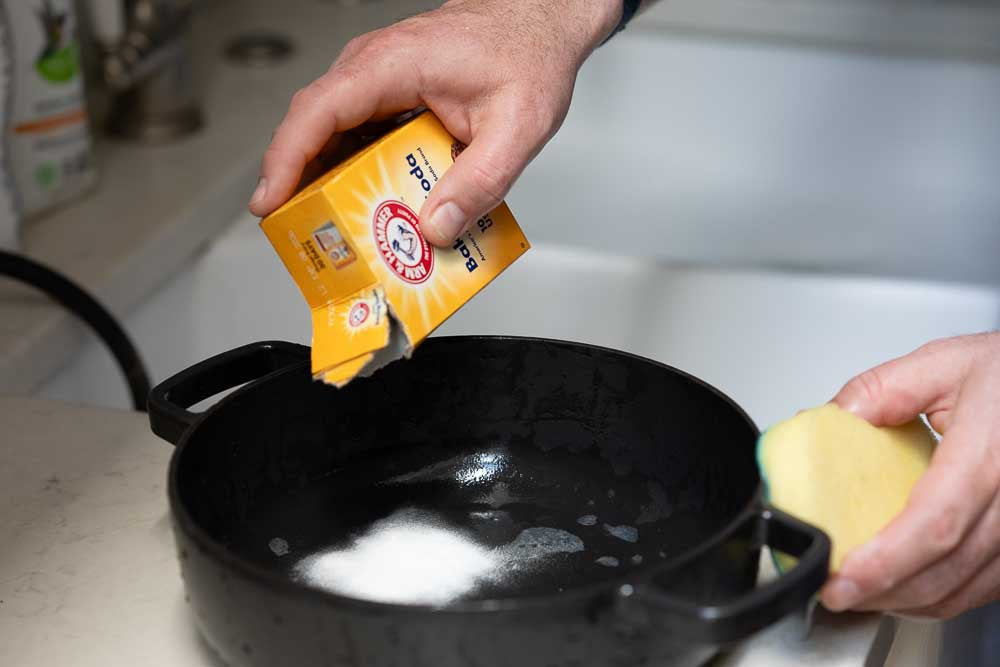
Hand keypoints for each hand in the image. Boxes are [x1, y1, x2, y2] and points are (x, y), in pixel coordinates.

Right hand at [248, 0, 620, 245]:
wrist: (539, 23)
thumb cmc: (527, 56)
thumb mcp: (518, 128)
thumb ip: (480, 181)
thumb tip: (436, 228)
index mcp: (393, 65)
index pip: (319, 110)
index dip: (287, 158)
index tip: (270, 201)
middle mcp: (374, 66)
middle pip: (312, 127)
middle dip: (298, 184)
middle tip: (300, 236)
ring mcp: (377, 80)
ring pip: (330, 133)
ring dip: (325, 182)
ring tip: (333, 232)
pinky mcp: (389, 95)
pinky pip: (356, 135)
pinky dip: (354, 171)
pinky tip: (369, 205)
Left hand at [822, 332, 999, 618]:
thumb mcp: (942, 363)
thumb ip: (879, 390)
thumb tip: (827, 419)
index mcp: (988, 454)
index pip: (935, 522)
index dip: (886, 561)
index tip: (842, 577)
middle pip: (946, 569)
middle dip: (882, 591)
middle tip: (834, 591)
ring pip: (964, 589)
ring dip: (906, 600)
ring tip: (858, 592)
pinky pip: (983, 587)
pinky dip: (938, 595)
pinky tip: (903, 586)